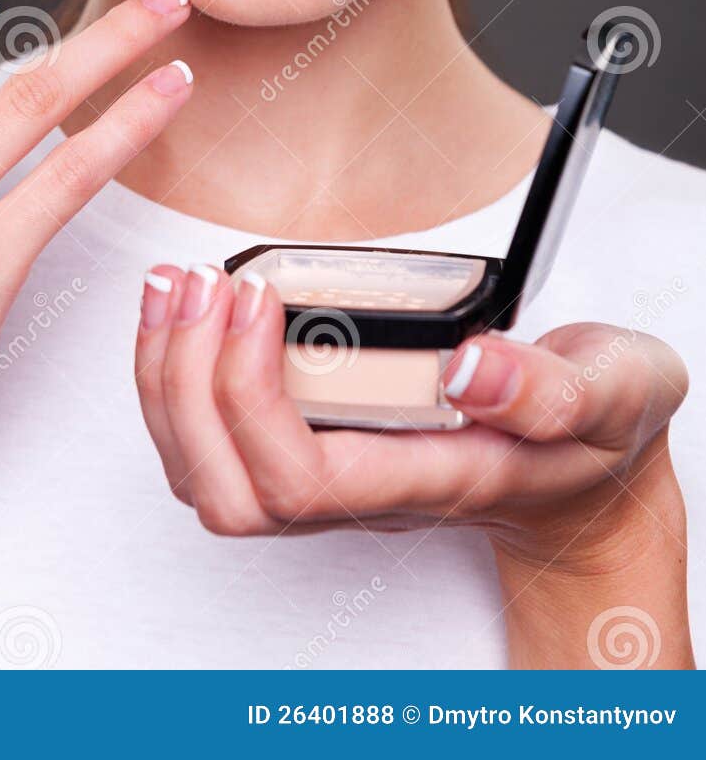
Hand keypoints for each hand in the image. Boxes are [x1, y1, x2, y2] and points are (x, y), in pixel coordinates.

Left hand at [135, 265, 692, 666]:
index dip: (253, 391)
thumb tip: (470, 366)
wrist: (583, 464)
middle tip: (196, 283)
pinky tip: (184, 307)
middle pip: (229, 492)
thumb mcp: (611, 394)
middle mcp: (362, 495)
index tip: (258, 295)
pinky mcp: (308, 449)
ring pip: (204, 476)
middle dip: (189, 386)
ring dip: (167, 379)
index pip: (304, 479)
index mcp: (427, 481)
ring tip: (174, 284)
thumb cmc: (592, 431)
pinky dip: (176, 376)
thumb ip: (553, 388)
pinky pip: (209, 444)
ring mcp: (328, 480)